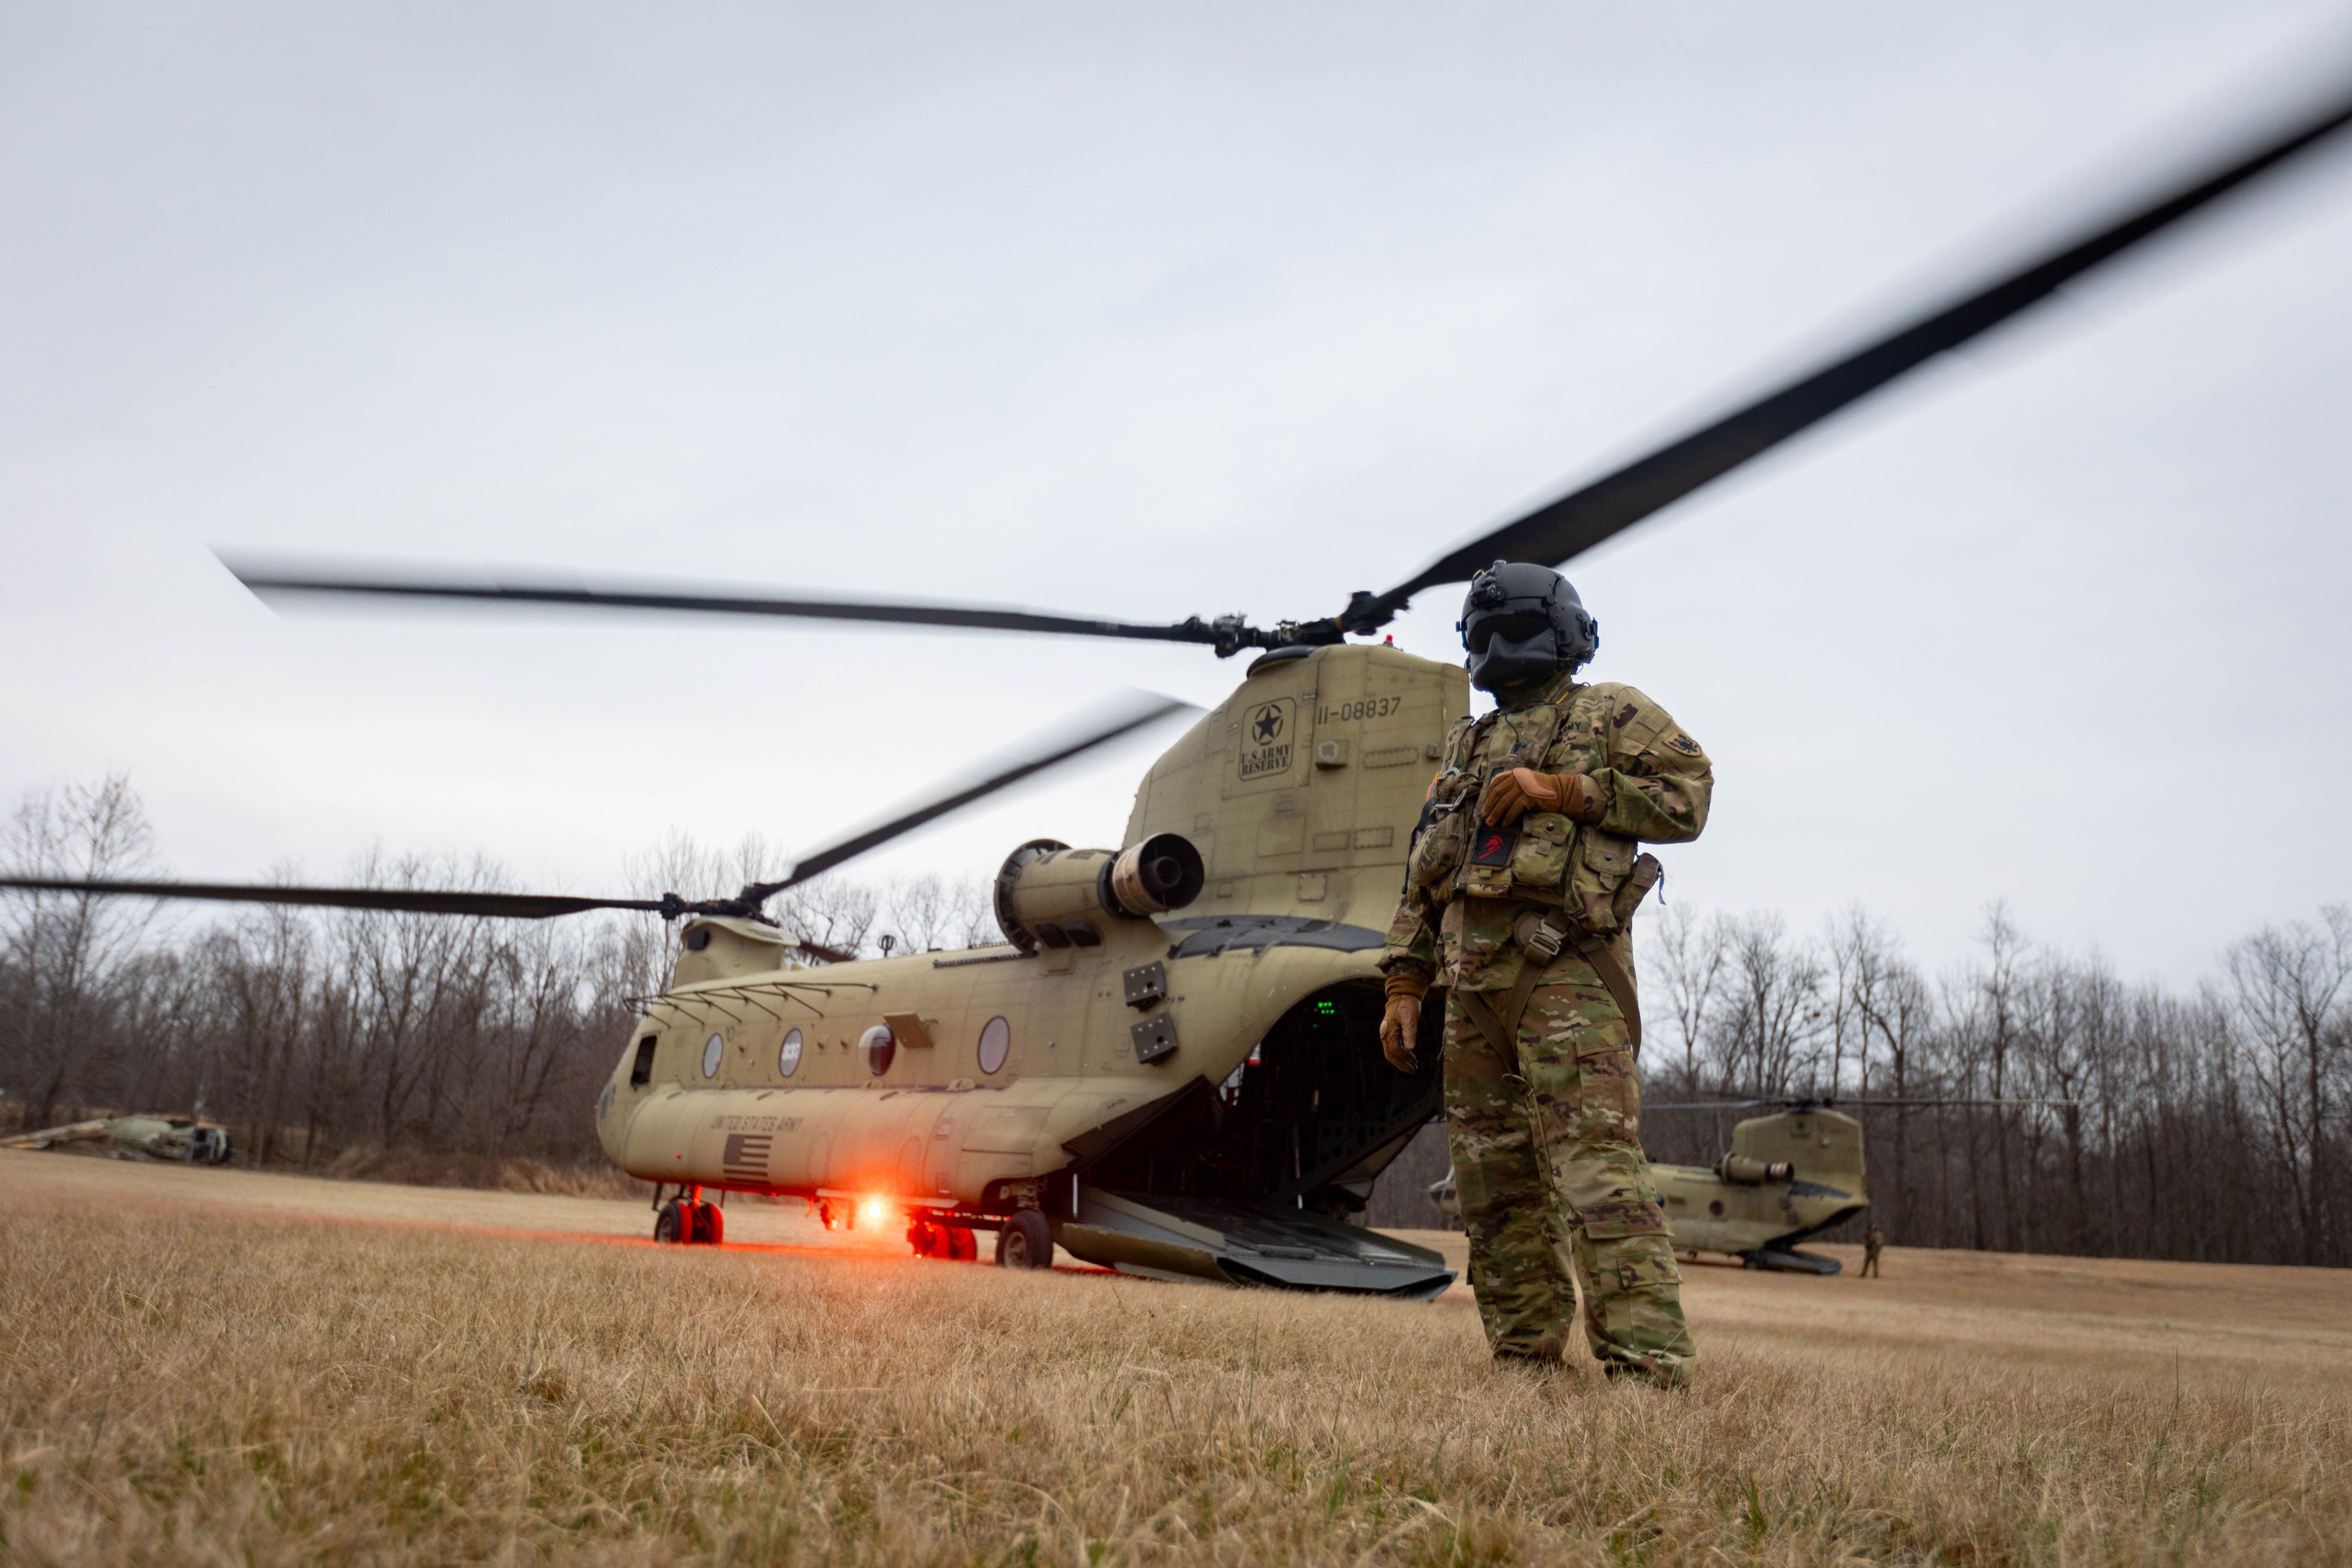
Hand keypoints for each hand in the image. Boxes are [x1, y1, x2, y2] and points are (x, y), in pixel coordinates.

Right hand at [1379, 993, 1421, 1071]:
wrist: (1402, 995)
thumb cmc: (1406, 1004)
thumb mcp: (1410, 1017)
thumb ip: (1409, 1032)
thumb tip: (1410, 1048)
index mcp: (1389, 1031)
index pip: (1395, 1049)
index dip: (1405, 1057)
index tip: (1415, 1062)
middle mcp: (1386, 1034)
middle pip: (1391, 1054)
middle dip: (1402, 1064)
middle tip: (1413, 1070)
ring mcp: (1388, 1034)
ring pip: (1392, 1052)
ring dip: (1401, 1061)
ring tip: (1413, 1066)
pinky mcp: (1392, 1033)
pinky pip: (1394, 1047)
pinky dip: (1401, 1054)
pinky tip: (1410, 1056)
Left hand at [1481, 768, 1607, 826]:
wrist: (1562, 792)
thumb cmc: (1544, 790)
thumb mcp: (1527, 783)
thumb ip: (1514, 786)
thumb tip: (1498, 800)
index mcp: (1515, 773)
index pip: (1496, 783)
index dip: (1488, 795)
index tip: (1485, 805)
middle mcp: (1517, 778)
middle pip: (1498, 793)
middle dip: (1489, 806)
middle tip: (1485, 816)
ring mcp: (1523, 787)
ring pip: (1504, 802)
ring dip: (1496, 814)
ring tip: (1491, 823)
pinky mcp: (1528, 797)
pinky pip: (1514, 809)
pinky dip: (1508, 817)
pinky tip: (1504, 824)